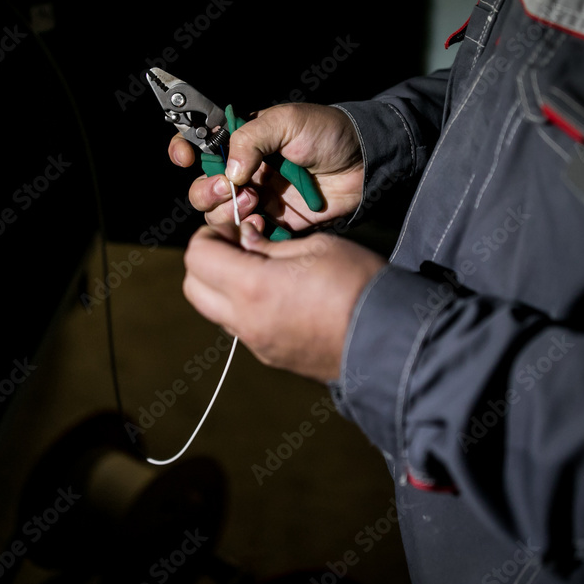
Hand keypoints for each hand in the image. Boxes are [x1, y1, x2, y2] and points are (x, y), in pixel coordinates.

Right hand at [168, 103, 362, 233]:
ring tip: (256, 201)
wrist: (365, 164)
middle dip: (208, 190)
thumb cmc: (328, 132)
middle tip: (231, 188)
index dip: (183, 150)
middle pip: (201, 187)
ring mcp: (256, 198)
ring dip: (227, 210)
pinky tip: (262, 222)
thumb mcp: (288, 121)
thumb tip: (229, 172)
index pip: (198, 144)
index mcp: (241, 140)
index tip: (185, 157)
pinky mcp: (273, 223)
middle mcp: (243, 170)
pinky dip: (246, 232)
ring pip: (217, 214)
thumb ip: (251, 139)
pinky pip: (246, 234)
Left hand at [182, 221, 385, 381]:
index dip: (209, 235)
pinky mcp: (271, 356)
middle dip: (207, 261)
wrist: (390, 339)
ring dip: (224, 286)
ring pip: (214, 311)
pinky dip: (244, 307)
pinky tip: (278, 293)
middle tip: (240, 245)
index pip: (196, 257)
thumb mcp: (315, 247)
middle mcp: (245, 321)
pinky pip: (240, 328)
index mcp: (252, 288)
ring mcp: (256, 344)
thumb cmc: (358, 283)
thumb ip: (269, 244)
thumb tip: (244, 241)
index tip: (236, 226)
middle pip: (193, 288)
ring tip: (262, 269)